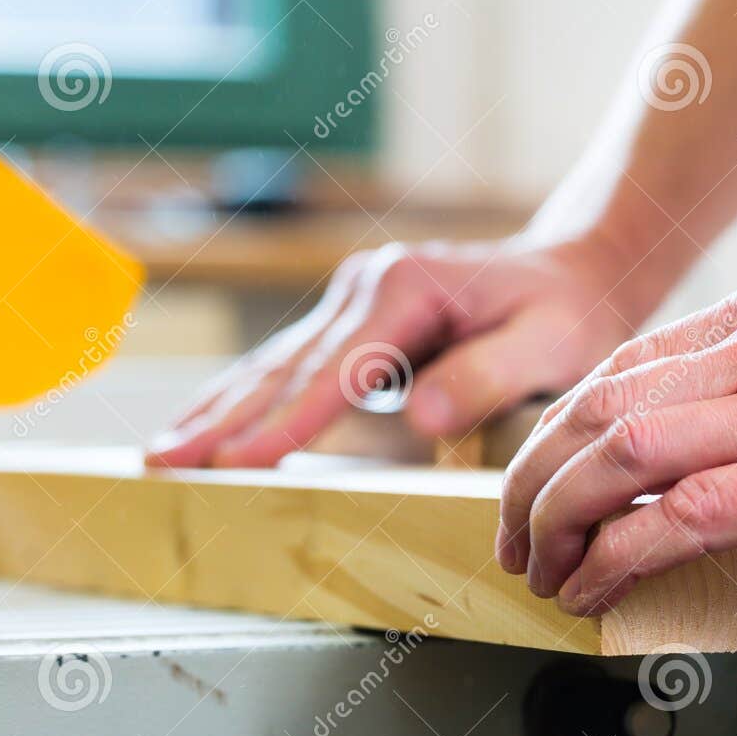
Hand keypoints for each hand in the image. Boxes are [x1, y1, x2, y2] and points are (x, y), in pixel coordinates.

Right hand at [145, 234, 638, 468]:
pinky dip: (247, 399)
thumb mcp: (551, 343)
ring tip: (164, 453)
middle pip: (284, 365)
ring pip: (275, 365)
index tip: (240, 462)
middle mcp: (365, 285)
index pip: (335, 371)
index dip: (286, 422)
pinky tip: (210, 426)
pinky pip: (292, 367)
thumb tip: (417, 417)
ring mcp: (353, 299)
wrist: (573, 272)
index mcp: (405, 288)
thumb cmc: (566, 311)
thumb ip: (487, 376)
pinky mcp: (354, 322)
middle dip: (224, 419)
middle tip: (164, 463)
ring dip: (219, 410)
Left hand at [497, 251, 736, 614]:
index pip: (623, 365)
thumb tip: (728, 382)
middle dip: (531, 474)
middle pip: (599, 407)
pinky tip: (594, 584)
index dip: (561, 423)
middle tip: (512, 529)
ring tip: (536, 565)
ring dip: (558, 515)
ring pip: (623, 454)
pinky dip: (622, 552)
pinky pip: (688, 511)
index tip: (537, 467)